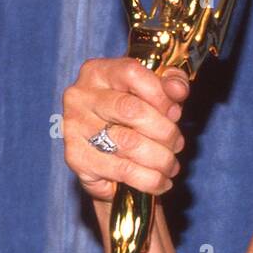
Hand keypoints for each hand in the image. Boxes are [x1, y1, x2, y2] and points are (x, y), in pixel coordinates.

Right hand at [62, 56, 191, 203]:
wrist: (108, 153)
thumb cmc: (134, 115)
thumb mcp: (155, 92)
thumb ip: (171, 83)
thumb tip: (178, 89)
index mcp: (98, 71)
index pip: (131, 73)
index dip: (161, 94)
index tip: (175, 113)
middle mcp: (79, 96)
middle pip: (131, 110)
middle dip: (165, 131)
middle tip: (177, 144)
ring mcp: (74, 128)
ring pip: (129, 144)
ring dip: (161, 159)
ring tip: (171, 165)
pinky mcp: (76, 158)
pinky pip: (122, 170)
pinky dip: (149, 179)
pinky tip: (160, 181)